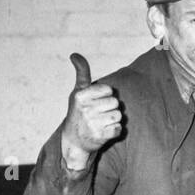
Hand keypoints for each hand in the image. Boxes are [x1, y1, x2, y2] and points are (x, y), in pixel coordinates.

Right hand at [60, 54, 122, 169]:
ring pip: (119, 116)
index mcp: (80, 96)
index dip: (107, 95)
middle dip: (111, 108)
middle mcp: (85, 109)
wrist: (74, 140)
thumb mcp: (78, 91)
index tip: (97, 101)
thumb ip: (82, 73)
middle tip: (100, 113)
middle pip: (116, 103)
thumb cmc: (78, 111)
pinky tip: (105, 131)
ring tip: (102, 122)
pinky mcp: (101, 136)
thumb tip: (74, 54)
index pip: (109, 90)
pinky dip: (115, 130)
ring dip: (114, 119)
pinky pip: (119, 129)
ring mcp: (92, 123)